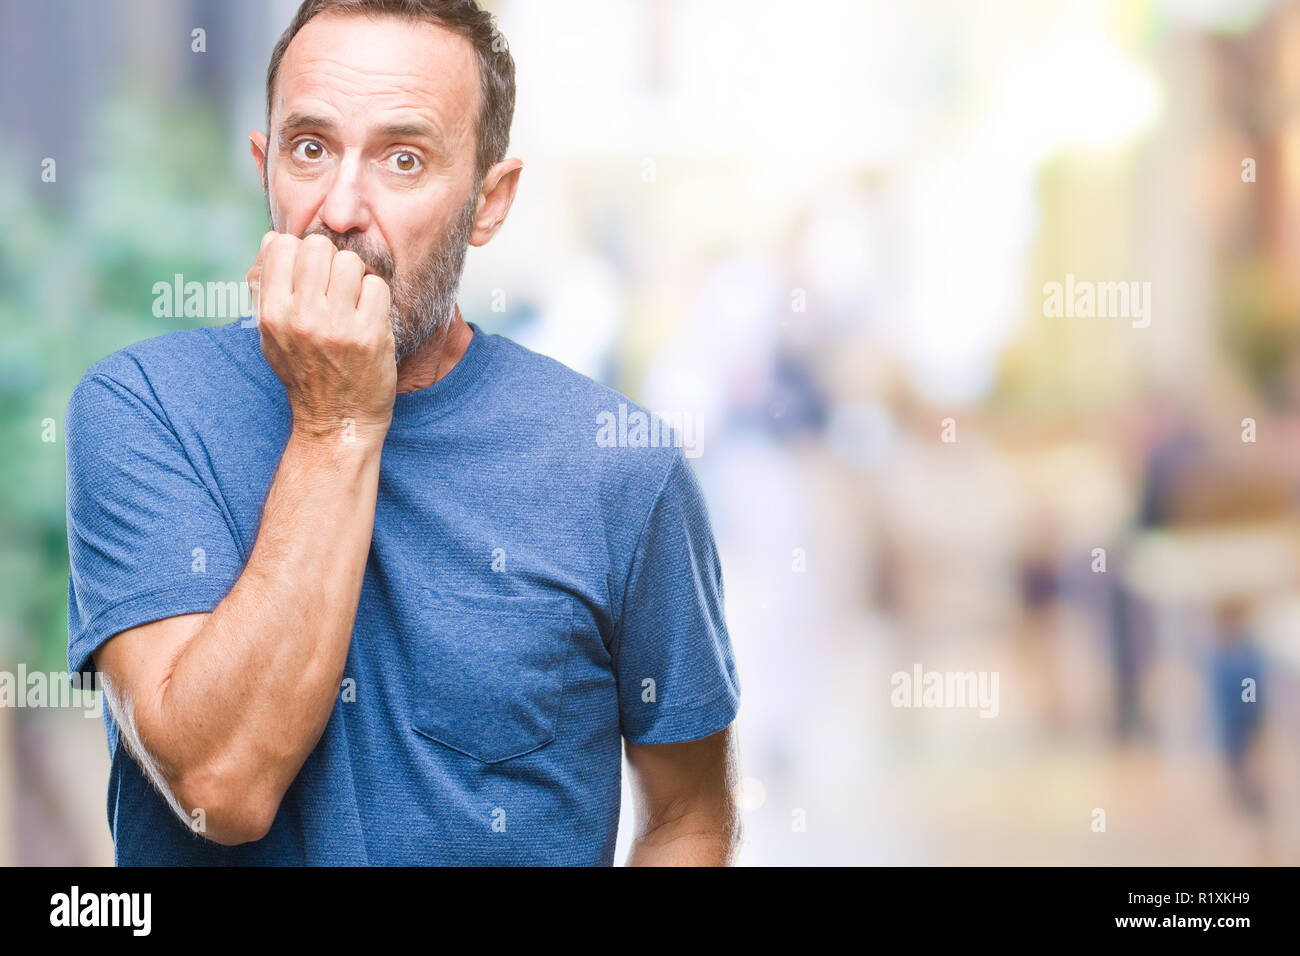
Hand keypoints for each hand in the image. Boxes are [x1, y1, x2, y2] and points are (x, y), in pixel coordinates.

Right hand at [247, 231, 396, 441]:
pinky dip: (376, 297)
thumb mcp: (271, 336)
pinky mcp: (370, 335)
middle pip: (318, 246)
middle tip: (336, 286)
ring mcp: (337, 327)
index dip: (299, 253)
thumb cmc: (305, 374)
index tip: (310, 274)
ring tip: (353, 301)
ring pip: (350, 261)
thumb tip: (272, 239)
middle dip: (330, 259)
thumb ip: (266, 288)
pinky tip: (369, 317)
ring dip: (356, 276)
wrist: (337, 422)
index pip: (281, 245)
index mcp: (272, 314)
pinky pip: (377, 285)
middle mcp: (301, 318)